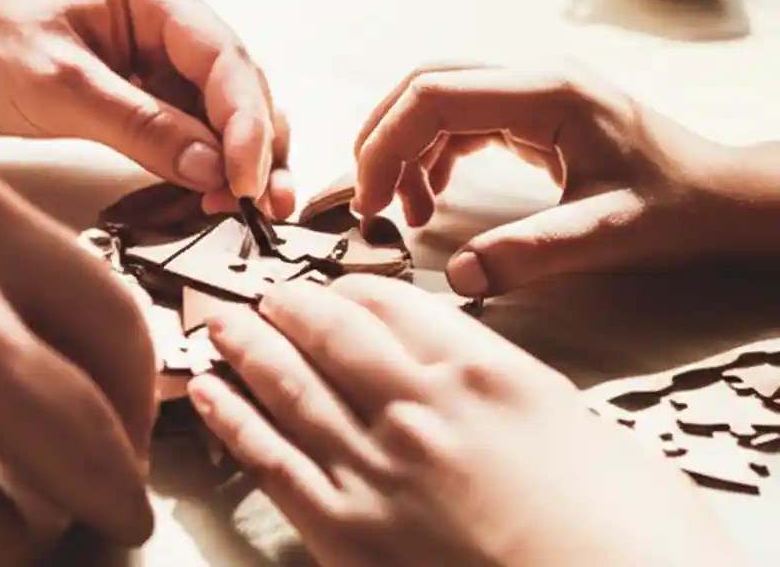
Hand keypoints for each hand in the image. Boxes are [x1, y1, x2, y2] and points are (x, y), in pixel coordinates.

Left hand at [0, 0, 292, 216]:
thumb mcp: (61, 88)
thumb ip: (141, 127)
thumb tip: (211, 168)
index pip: (223, 59)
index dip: (245, 123)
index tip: (245, 179)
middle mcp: (169, 16)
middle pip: (237, 84)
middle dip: (256, 146)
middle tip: (267, 205)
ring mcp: (161, 51)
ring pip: (224, 108)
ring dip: (242, 158)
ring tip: (254, 209)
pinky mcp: (147, 84)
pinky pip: (193, 123)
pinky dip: (208, 161)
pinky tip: (217, 194)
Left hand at [189, 277, 740, 566]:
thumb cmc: (624, 541)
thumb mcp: (594, 434)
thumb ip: (525, 396)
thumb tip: (498, 389)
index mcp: (482, 372)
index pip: (389, 304)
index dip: (346, 289)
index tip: (330, 288)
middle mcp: (416, 407)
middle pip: (327, 335)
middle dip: (285, 309)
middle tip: (259, 295)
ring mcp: (372, 467)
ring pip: (287, 386)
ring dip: (244, 349)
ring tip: (217, 324)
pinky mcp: (343, 530)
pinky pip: (268, 459)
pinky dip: (229, 420)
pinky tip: (205, 395)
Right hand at [352, 64, 732, 295]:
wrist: (721, 197)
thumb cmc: (676, 208)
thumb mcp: (606, 235)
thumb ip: (530, 254)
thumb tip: (459, 279)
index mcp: (548, 93)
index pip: (435, 95)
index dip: (388, 144)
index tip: (372, 201)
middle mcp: (533, 79)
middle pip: (425, 85)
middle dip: (384, 140)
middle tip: (370, 201)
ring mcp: (531, 92)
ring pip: (436, 100)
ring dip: (406, 150)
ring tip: (408, 210)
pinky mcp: (530, 113)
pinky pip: (459, 121)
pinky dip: (432, 156)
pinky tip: (434, 198)